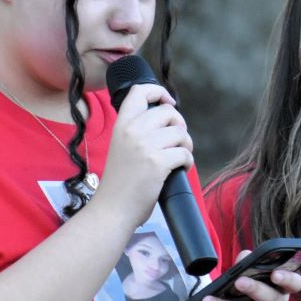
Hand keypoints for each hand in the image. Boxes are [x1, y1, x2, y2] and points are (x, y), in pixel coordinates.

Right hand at [94, 82, 192, 217]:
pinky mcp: (157, 163)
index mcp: (121, 125)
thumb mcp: (121, 146)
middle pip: (168, 112)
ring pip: (180, 132)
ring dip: (186, 145)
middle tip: (177, 141)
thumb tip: (168, 120)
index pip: (140, 91)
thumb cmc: (120, 182)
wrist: (112, 209)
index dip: (159, 92)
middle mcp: (132, 131)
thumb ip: (138, 130)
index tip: (168, 103)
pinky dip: (187, 161)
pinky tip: (179, 169)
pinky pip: (185, 153)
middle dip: (179, 125)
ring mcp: (145, 146)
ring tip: (178, 157)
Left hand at [200, 253, 300, 300]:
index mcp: (281, 289)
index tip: (275, 274)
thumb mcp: (249, 281)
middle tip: (238, 281)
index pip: (295, 283)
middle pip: (271, 299)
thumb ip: (247, 267)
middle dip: (255, 289)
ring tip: (208, 300)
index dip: (288, 279)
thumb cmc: (248, 299)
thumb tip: (245, 255)